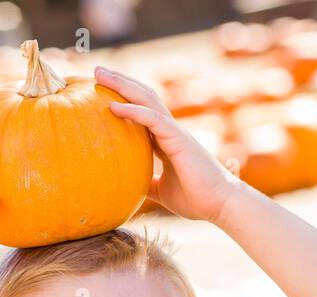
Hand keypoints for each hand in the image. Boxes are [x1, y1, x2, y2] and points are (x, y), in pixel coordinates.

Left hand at [94, 65, 244, 223]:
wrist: (220, 205)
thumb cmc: (196, 199)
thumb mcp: (163, 190)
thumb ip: (148, 183)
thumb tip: (129, 188)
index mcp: (167, 139)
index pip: (143, 110)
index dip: (124, 97)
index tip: (102, 89)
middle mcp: (171, 130)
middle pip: (143, 97)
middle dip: (120, 82)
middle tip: (96, 71)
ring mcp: (175, 132)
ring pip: (146, 100)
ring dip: (122, 85)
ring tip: (99, 74)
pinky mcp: (179, 139)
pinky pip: (153, 120)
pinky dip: (133, 111)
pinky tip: (113, 107)